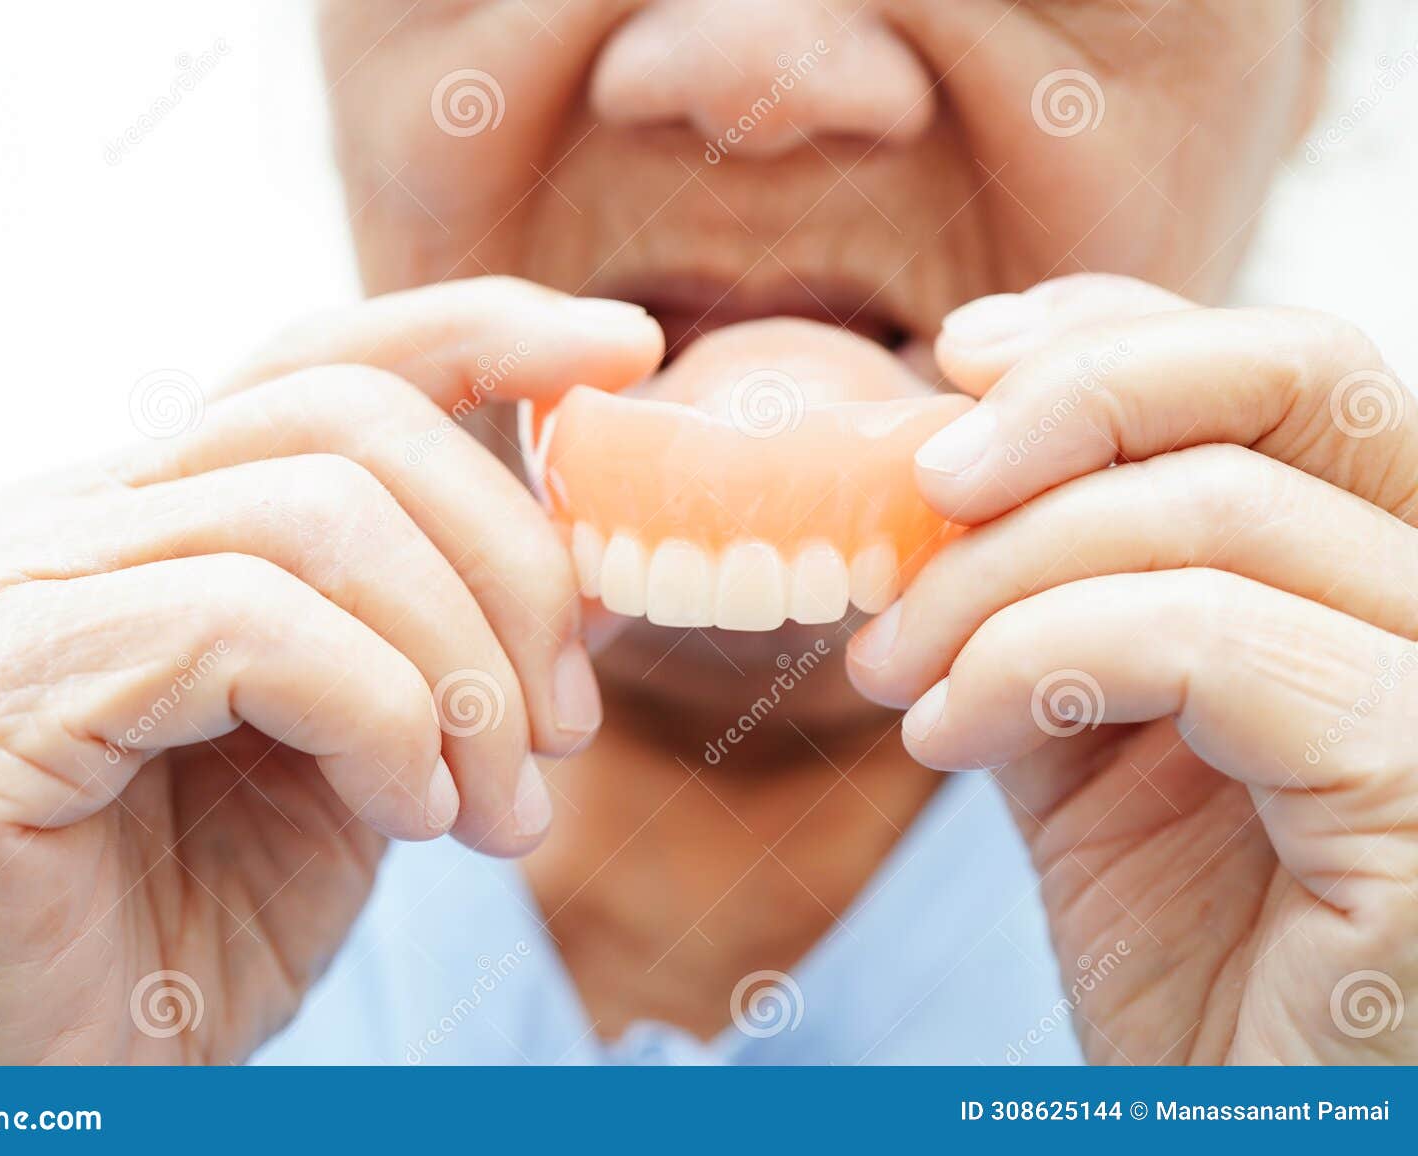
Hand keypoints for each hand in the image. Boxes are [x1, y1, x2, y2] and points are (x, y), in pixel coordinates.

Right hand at [0, 277, 660, 1064]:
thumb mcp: (371, 763)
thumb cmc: (197, 930)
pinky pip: (252, 629)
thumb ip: (451, 648)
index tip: (628, 353)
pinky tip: (407, 819)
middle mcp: (62, 520)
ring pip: (316, 517)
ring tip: (495, 813)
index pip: (322, 360)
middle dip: (511, 563)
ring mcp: (14, 593)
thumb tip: (602, 563)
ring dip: (462, 674)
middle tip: (566, 726)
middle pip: (348, 419)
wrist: (58, 1100)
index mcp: (144, 516)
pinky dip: (382, 719)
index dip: (485, 334)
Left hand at [848, 274, 1417, 1063]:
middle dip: (1072, 400)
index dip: (1121, 333)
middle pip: (1299, 380)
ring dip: (1001, 573)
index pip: (1287, 375)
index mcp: (1382, 584)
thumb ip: (1052, 599)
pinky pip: (1209, 638)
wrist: (1238, 1138)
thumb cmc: (1186, 968)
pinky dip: (1040, 654)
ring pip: (1221, 511)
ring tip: (895, 670)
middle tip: (917, 481)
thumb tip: (939, 466)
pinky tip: (951, 734)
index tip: (964, 361)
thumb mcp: (1093, 744)